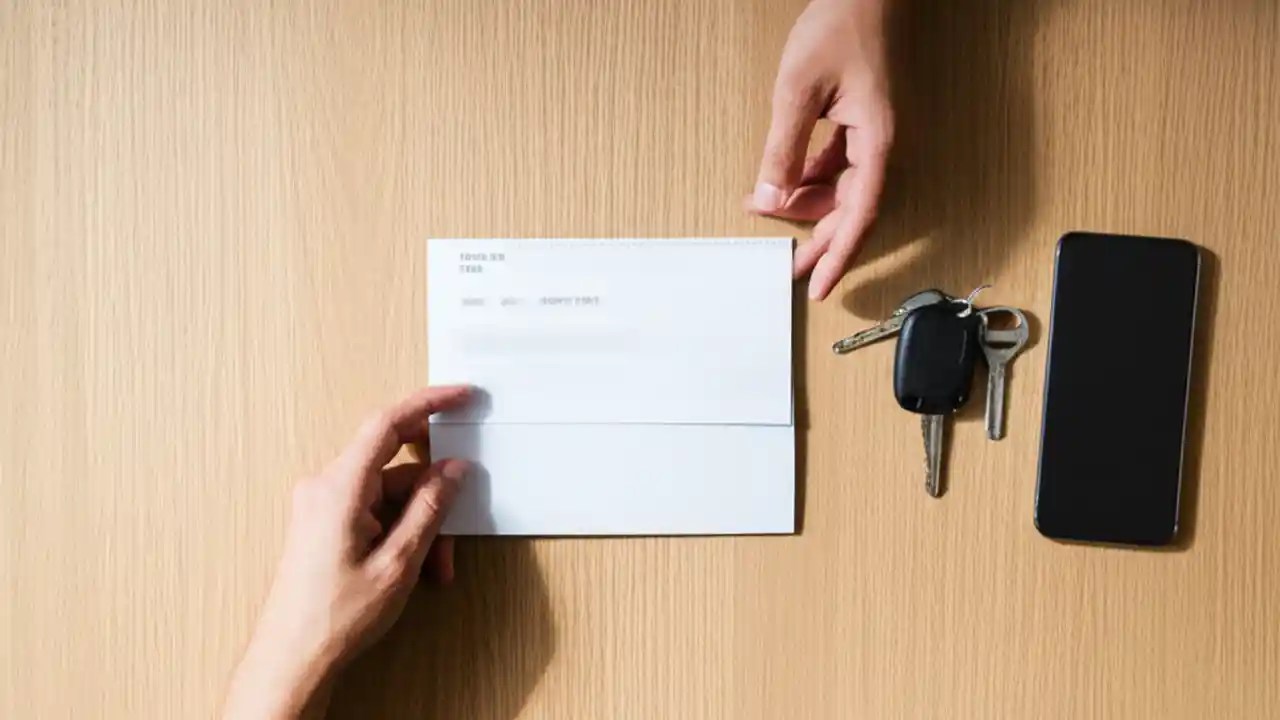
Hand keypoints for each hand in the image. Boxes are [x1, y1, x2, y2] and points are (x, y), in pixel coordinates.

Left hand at [223, 386, 472, 719]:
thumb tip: (453, 470)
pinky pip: (374, 510)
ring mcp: (322, 504)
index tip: (460, 396)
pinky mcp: (324, 522)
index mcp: (339, 488)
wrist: (292, 659)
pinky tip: (414, 565)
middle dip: (433, 498)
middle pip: (396, 468)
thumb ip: (430, 508)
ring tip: (433, 567)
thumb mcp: (399, 562)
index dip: (428, 404)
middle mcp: (325, 487)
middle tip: (454, 532)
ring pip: (389, 494)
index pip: (388, 424)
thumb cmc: (333, 618)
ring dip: (420, 525)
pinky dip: (400, 531)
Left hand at [749, 0, 894, 300]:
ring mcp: (870, 137)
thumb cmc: (838, 28)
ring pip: (841, 191)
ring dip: (808, 208)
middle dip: (821, 242)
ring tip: (768, 217)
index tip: (821, 286)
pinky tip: (782, 187)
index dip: (839, 254)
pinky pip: (835, 168)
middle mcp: (880, 146)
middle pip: (852, 211)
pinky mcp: (857, 126)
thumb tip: (768, 199)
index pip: (859, 214)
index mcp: (877, 142)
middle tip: (792, 272)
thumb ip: (782, 149)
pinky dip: (808, 181)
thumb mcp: (797, 91)